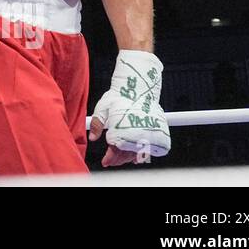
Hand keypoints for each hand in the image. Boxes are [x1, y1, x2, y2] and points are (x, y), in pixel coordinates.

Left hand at [89, 50, 170, 166]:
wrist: (138, 87)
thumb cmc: (119, 96)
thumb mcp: (103, 108)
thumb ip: (97, 124)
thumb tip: (92, 138)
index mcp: (121, 131)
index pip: (115, 152)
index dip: (110, 159)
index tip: (105, 162)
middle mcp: (135, 135)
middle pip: (126, 155)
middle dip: (117, 160)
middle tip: (111, 161)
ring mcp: (146, 134)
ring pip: (136, 153)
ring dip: (128, 157)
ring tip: (121, 158)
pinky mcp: (155, 133)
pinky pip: (149, 149)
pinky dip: (141, 153)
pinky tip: (135, 155)